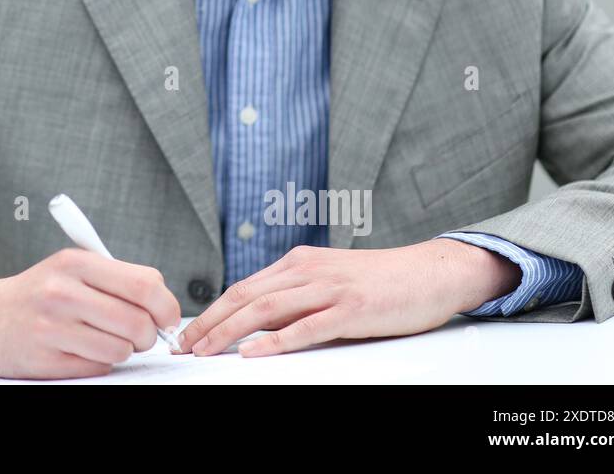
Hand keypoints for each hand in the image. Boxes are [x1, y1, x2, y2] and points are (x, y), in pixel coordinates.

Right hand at [0, 248, 180, 378]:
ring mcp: (51, 327)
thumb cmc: (36, 294)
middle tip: (140, 335)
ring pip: (120, 349)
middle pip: (137, 322)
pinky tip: (81, 349)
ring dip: (122, 350)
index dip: (166, 306)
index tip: (166, 317)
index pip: (145, 284)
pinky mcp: (44, 359)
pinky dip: (99, 361)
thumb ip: (116, 280)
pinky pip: (97, 366)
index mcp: (75, 263)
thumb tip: (164, 306)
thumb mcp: (70, 270)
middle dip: (148, 335)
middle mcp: (62, 292)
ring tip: (103, 339)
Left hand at [174, 240, 521, 357]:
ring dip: (231, 332)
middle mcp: (307, 270)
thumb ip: (295, 297)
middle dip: (211, 323)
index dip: (212, 311)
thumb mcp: (328, 282)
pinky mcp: (351, 308)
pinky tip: (256, 351)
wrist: (429, 272)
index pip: (243, 287)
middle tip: (185, 347)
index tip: (189, 333)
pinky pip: (307, 326)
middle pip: (246, 297)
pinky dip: (277, 339)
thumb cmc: (380, 282)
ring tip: (207, 350)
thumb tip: (256, 321)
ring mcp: (329, 288)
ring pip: (267, 309)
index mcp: (298, 263)